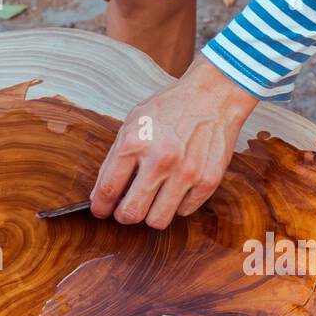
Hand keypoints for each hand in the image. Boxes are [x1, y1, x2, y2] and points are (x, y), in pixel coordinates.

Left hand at [90, 57, 258, 228]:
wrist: (214, 96)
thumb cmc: (171, 108)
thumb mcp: (134, 122)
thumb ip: (116, 157)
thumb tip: (101, 195)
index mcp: (136, 142)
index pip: (108, 189)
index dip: (101, 207)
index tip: (101, 211)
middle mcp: (161, 160)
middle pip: (131, 213)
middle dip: (124, 216)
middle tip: (125, 210)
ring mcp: (187, 172)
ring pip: (158, 220)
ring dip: (151, 214)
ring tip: (153, 200)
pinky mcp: (208, 181)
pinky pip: (184, 211)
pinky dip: (178, 204)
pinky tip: (178, 187)